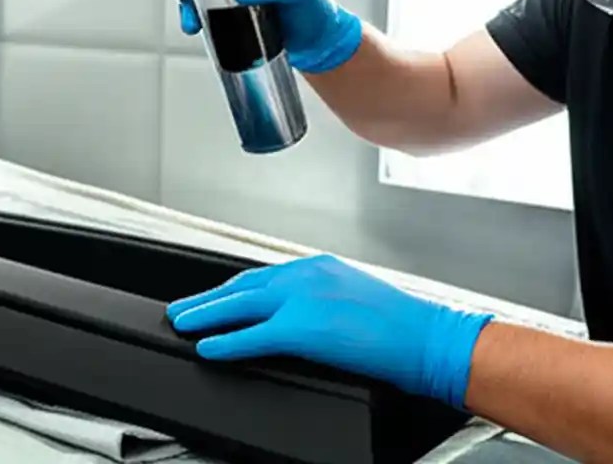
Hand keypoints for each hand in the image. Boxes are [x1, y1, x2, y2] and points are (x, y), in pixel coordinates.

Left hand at [166, 254, 493, 408]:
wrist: (430, 338)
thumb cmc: (404, 326)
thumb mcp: (354, 300)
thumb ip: (321, 302)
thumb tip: (299, 321)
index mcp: (318, 267)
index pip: (262, 276)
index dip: (232, 289)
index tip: (214, 296)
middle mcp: (306, 275)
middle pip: (243, 285)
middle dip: (209, 298)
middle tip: (182, 308)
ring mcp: (303, 299)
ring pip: (239, 304)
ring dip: (206, 314)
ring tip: (182, 322)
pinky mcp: (303, 327)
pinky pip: (252, 335)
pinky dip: (226, 341)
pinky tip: (207, 347)